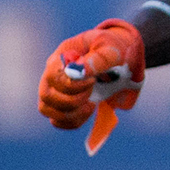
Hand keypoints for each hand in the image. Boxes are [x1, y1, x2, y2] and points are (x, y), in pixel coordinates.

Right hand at [39, 20, 144, 149]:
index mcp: (62, 56)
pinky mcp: (63, 104)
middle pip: (46, 96)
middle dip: (72, 101)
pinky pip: (57, 120)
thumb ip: (98, 59)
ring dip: (71, 113)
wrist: (124, 57)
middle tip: (93, 92)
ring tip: (92, 104)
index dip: (72, 86)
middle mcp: (54, 73)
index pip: (53, 77)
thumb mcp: (111, 48)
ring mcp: (56, 90)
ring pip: (46, 110)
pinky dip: (72, 121)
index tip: (93, 81)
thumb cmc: (114, 48)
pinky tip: (89, 109)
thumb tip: (78, 71)